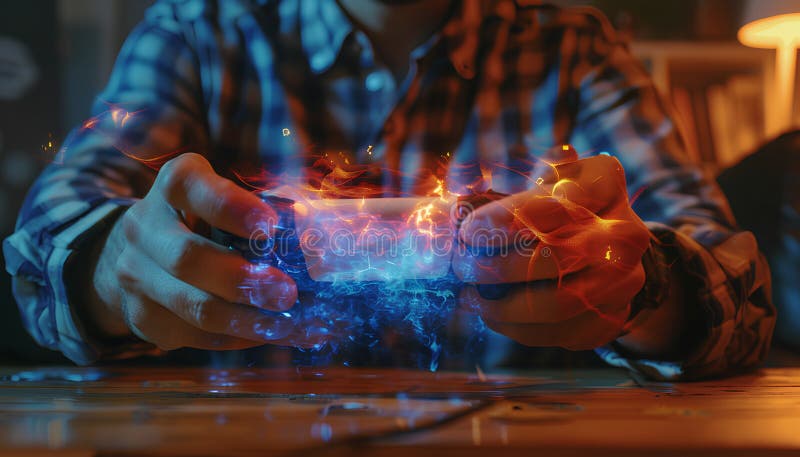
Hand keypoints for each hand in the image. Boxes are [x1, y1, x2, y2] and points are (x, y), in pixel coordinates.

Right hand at [83, 153, 320, 350]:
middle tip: (287, 293)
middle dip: (243, 281)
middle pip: (189, 259)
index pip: (194, 189)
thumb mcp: (223, 197)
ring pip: (194, 307)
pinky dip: (238, 339)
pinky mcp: (142, 317)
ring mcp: (135, 276)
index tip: (271, 226)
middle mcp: (144, 228)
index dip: (232, 208)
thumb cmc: (204, 219)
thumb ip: (260, 209)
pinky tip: (270, 335)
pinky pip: (195, 336)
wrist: (140, 252)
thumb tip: (318, 235)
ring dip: (247, 321)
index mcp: (174, 185)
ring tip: (290, 326)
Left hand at [453, 154, 650, 349]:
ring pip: (557, 305)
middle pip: (554, 258)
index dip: (503, 221)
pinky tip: (496, 314)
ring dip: (503, 307)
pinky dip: (520, 328)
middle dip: (495, 268)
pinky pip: (561, 333)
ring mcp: (626, 280)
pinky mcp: (613, 317)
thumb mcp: (536, 177)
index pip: (552, 204)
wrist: (607, 246)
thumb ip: (504, 178)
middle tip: (460, 267)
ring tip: (471, 298)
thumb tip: (460, 180)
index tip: (467, 232)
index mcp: (604, 182)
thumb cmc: (558, 203)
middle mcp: (627, 233)